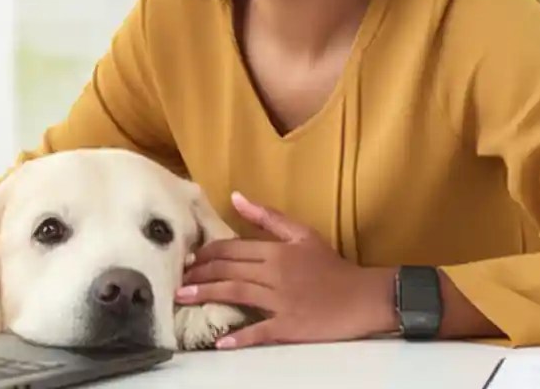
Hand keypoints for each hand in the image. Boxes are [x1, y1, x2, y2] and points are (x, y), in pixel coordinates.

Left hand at [175, 191, 396, 347]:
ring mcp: (281, 301)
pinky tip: (221, 342)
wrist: (363, 297)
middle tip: (176, 280)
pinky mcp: (290, 326)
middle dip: (198, 274)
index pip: (232, 248)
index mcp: (276, 251)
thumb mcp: (302, 234)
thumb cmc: (332, 266)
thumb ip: (268, 217)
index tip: (187, 259)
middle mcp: (275, 274)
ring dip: (206, 295)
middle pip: (228, 270)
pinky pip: (261, 331)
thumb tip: (236, 197)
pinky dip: (241, 337)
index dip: (206, 253)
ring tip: (182, 298)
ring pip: (236, 294)